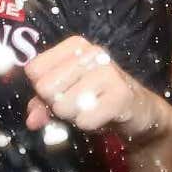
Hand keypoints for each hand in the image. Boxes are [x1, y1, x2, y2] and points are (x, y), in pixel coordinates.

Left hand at [24, 35, 171, 144]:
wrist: (140, 111)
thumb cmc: (98, 99)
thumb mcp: (65, 96)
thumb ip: (42, 104)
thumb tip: (32, 121)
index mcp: (75, 46)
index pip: (34, 69)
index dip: (42, 89)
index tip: (63, 91)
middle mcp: (92, 52)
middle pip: (46, 88)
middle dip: (58, 105)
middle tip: (79, 103)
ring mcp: (108, 72)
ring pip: (63, 106)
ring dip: (75, 116)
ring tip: (92, 109)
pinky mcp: (120, 95)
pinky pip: (84, 120)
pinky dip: (90, 125)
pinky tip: (104, 116)